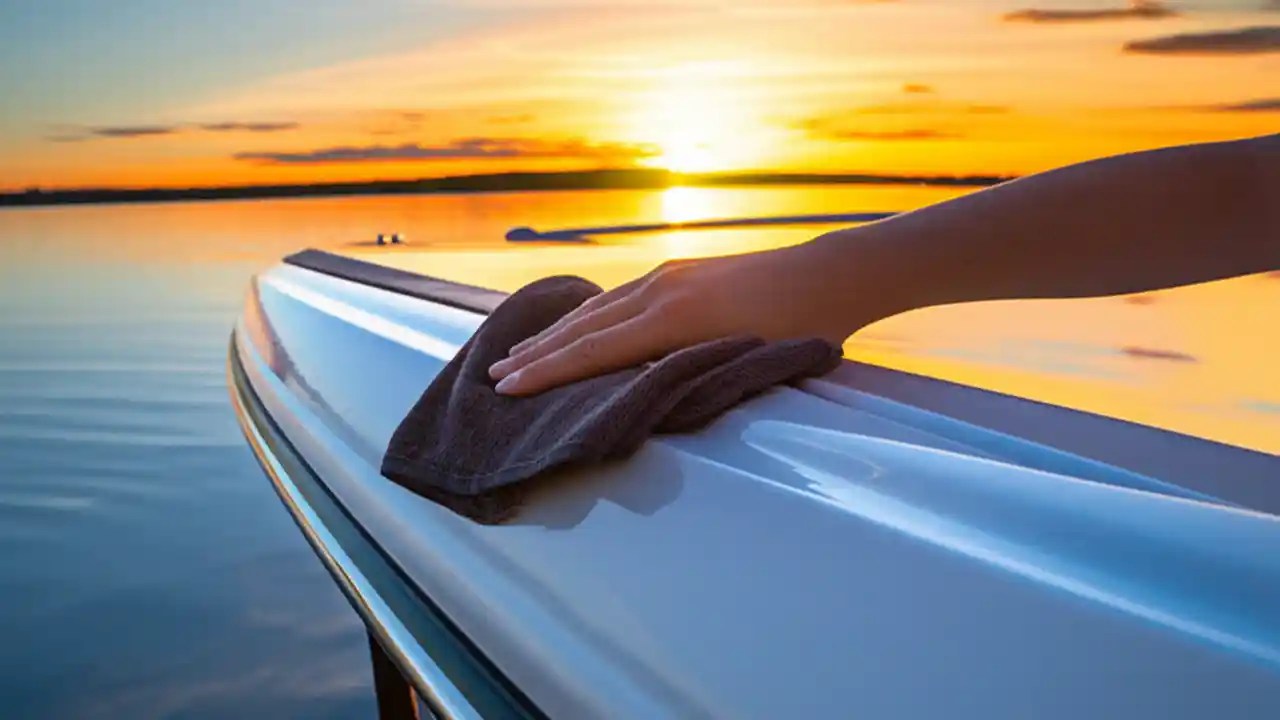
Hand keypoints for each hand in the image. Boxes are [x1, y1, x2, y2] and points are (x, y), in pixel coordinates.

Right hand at [488, 236, 889, 395]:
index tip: (507, 388)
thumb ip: (687, 377)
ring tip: (521, 350)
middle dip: (537, 354)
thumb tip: (636, 396)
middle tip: (495, 376)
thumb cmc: (798, 330)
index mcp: (672, 320)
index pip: (593, 352)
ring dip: (556, 332)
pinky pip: (619, 296)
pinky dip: (588, 314)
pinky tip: (579, 322)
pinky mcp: (679, 271)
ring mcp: (668, 276)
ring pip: (597, 308)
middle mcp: (659, 291)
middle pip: (584, 328)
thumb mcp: (742, 362)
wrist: (831, 275)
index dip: (547, 372)